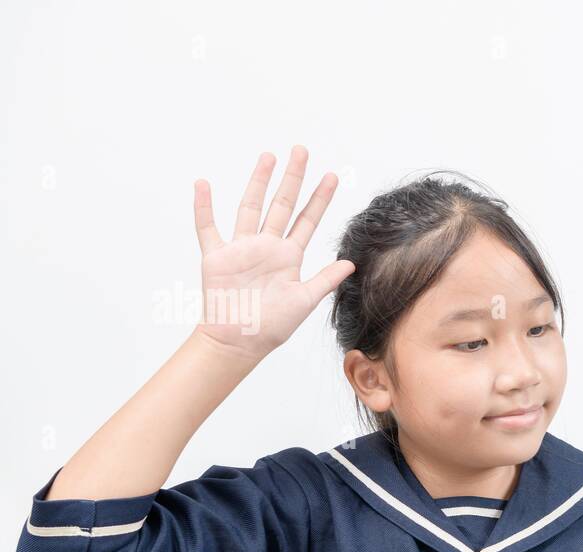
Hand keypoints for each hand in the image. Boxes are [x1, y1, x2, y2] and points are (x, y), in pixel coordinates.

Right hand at [193, 146, 354, 359]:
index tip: (331, 176)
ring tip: (268, 157)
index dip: (320, 199)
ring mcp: (241, 249)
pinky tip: (203, 184)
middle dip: (292, 178)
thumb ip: (326, 280)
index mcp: (288, 257)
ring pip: (250, 207)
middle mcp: (266, 247)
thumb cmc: (271, 326)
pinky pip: (207, 228)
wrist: (239, 342)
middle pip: (281, 205)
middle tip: (301, 150)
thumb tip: (351, 263)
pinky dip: (203, 207)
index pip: (307, 221)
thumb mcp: (305, 301)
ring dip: (258, 182)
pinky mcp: (216, 257)